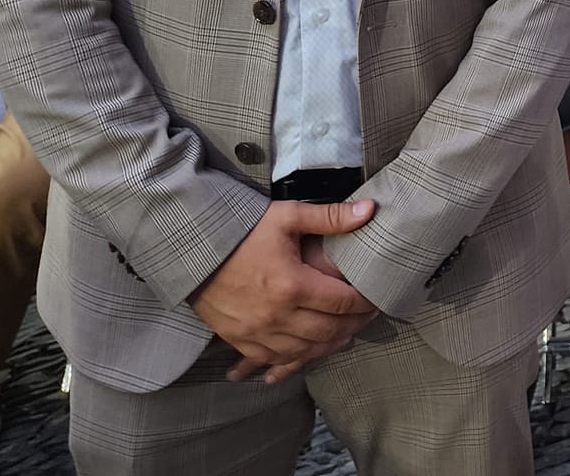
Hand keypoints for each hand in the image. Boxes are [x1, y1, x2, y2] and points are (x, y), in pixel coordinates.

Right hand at [189, 199, 378, 384]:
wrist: (194, 251)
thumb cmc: (242, 231)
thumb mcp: (287, 216)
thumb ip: (330, 216)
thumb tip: (369, 210)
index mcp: (293, 285)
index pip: (342, 302)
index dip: (364, 303)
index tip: (375, 300)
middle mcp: (277, 315)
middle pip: (327, 331)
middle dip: (352, 326)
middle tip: (366, 319)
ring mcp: (257, 332)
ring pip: (303, 351)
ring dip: (328, 345)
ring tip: (344, 335)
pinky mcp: (240, 340)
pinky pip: (273, 359)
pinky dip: (294, 359)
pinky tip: (306, 353)